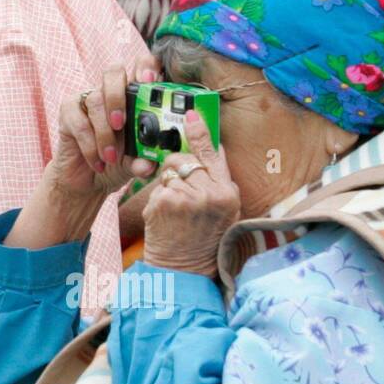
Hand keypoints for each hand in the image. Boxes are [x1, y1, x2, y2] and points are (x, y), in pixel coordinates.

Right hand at [48, 56, 161, 201]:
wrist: (88, 180)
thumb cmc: (117, 162)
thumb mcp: (136, 162)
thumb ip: (144, 160)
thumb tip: (148, 165)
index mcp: (134, 95)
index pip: (141, 65)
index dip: (145, 66)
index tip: (148, 80)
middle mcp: (111, 91)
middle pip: (113, 72)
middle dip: (118, 96)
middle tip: (121, 124)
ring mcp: (88, 98)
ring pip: (95, 100)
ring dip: (104, 133)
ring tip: (111, 157)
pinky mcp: (68, 111)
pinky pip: (79, 122)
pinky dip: (90, 145)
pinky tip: (98, 162)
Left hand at [141, 109, 239, 277]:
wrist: (184, 269)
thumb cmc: (204, 238)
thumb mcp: (224, 210)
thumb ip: (219, 180)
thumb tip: (214, 145)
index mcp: (227, 192)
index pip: (212, 153)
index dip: (201, 132)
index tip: (191, 113)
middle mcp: (209, 193)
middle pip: (184, 159)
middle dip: (178, 169)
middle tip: (181, 193)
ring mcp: (185, 197)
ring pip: (167, 172)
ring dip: (167, 186)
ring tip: (176, 210)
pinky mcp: (164, 203)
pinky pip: (156, 187)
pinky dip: (157, 199)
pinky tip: (165, 217)